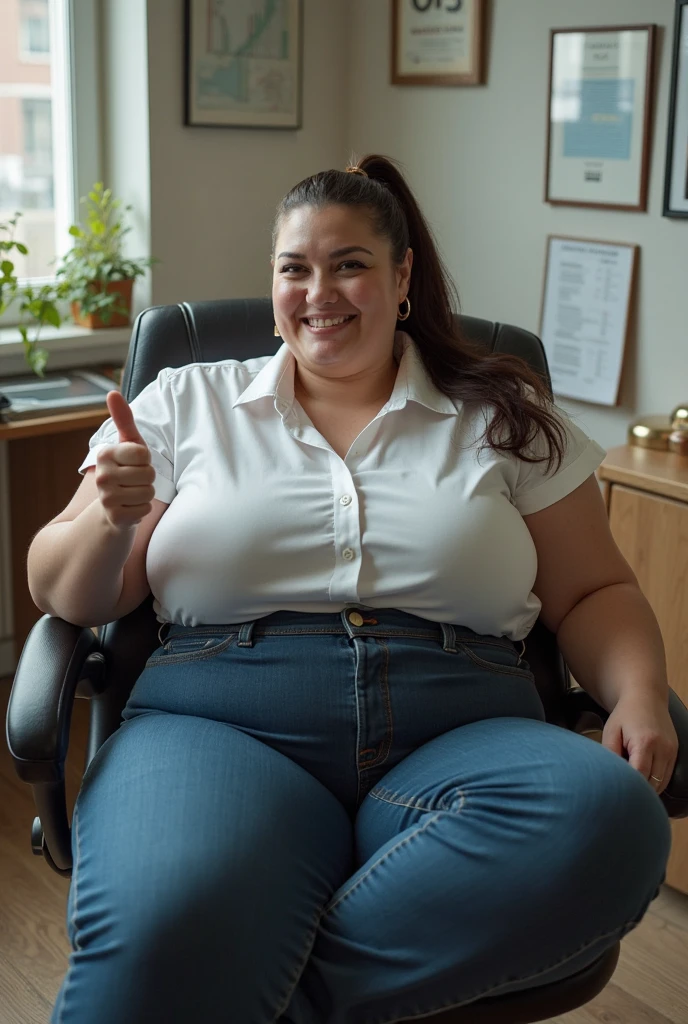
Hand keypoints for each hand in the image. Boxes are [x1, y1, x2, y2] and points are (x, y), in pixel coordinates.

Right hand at [95, 391, 154, 530]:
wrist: (112, 509)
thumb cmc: (127, 470)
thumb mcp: (128, 444)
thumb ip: (123, 419)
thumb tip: (112, 392)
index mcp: (105, 453)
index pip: (143, 453)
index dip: (146, 460)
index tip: (135, 463)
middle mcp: (102, 475)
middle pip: (148, 474)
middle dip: (148, 479)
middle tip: (135, 482)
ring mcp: (106, 497)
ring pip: (148, 492)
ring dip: (146, 495)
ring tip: (133, 494)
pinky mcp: (114, 516)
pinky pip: (145, 509)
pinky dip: (142, 510)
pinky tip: (130, 508)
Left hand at [602, 691, 678, 794]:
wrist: (646, 697)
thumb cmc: (625, 714)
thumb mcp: (611, 731)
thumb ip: (609, 754)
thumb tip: (609, 776)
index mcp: (645, 742)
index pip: (640, 774)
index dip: (629, 786)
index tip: (617, 791)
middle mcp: (663, 748)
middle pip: (653, 783)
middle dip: (638, 791)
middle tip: (622, 793)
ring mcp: (671, 751)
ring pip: (662, 783)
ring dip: (648, 789)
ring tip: (631, 788)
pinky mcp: (675, 752)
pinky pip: (667, 776)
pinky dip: (655, 782)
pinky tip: (642, 781)